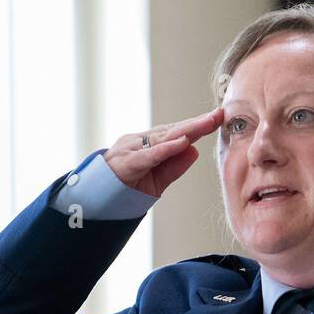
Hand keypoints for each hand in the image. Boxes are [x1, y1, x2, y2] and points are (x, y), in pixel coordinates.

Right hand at [104, 107, 223, 198]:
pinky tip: (183, 142)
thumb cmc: (125, 186)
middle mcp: (140, 141)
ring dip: (187, 130)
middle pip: (174, 130)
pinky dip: (166, 149)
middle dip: (198, 122)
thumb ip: (174, 166)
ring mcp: (131, 149)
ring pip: (163, 138)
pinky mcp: (126, 163)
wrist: (94, 199)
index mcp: (149, 143)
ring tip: (207, 123)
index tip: (219, 117)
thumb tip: (195, 151)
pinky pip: (148, 155)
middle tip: (219, 114)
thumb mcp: (157, 180)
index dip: (199, 125)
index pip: (178, 131)